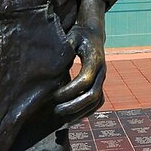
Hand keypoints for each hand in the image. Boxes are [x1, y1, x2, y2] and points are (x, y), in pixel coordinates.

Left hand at [53, 0, 107, 122]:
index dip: (69, 90)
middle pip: (93, 95)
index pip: (84, 79)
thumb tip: (49, 66)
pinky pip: (98, 102)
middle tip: (56, 110)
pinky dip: (86, 111)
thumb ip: (63, 50)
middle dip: (74, 106)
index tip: (54, 95)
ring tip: (62, 118)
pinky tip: (72, 116)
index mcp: (93, 58)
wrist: (93, 32)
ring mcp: (102, 78)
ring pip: (97, 101)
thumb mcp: (70, 37)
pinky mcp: (100, 83)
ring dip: (81, 112)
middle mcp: (101, 70)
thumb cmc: (78, 34)